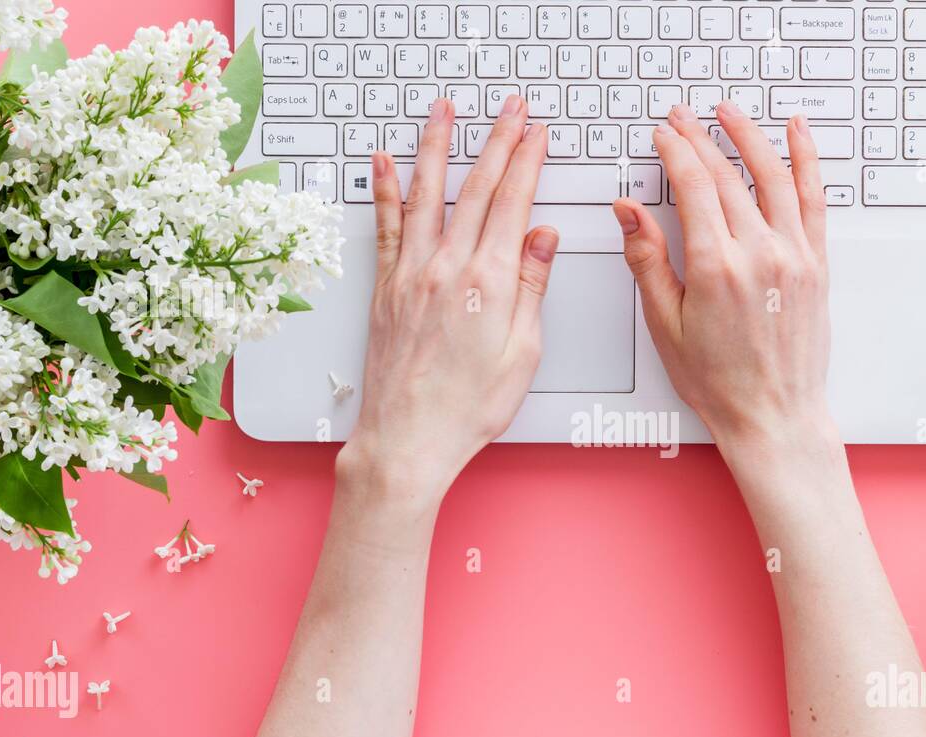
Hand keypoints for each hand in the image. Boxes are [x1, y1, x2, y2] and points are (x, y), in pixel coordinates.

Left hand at [341, 96, 558, 500]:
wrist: (408, 440)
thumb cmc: (467, 409)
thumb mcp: (521, 353)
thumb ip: (531, 288)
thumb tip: (542, 240)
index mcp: (488, 284)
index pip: (513, 205)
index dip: (527, 162)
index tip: (536, 133)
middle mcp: (445, 269)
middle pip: (475, 189)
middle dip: (496, 141)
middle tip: (509, 107)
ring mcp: (411, 275)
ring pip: (426, 194)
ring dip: (437, 147)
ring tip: (444, 110)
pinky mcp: (386, 288)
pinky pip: (385, 226)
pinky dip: (384, 190)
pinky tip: (383, 161)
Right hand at [612, 101, 833, 452]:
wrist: (773, 416)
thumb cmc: (719, 383)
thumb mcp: (666, 324)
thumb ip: (648, 260)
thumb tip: (629, 211)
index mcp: (716, 269)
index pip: (694, 187)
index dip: (675, 152)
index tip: (663, 134)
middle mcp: (760, 256)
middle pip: (727, 177)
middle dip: (700, 139)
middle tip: (683, 118)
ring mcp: (793, 257)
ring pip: (772, 176)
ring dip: (749, 136)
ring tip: (728, 112)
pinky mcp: (815, 265)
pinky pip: (814, 199)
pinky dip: (806, 160)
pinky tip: (797, 133)